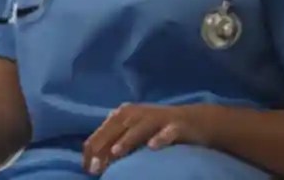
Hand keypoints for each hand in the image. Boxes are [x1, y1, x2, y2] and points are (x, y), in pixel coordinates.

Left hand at [82, 103, 216, 174]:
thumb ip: (114, 143)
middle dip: (103, 147)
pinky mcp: (177, 125)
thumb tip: (93, 163)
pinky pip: (168, 132)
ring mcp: (158, 118)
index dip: (92, 150)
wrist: (196, 121)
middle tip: (95, 168)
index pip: (102, 132)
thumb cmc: (157, 130)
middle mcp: (137, 113)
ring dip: (127, 140)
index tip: (87, 169)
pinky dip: (160, 138)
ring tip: (116, 153)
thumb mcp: (133, 134)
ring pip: (139, 129)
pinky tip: (152, 146)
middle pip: (116, 129)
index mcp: (123, 114)